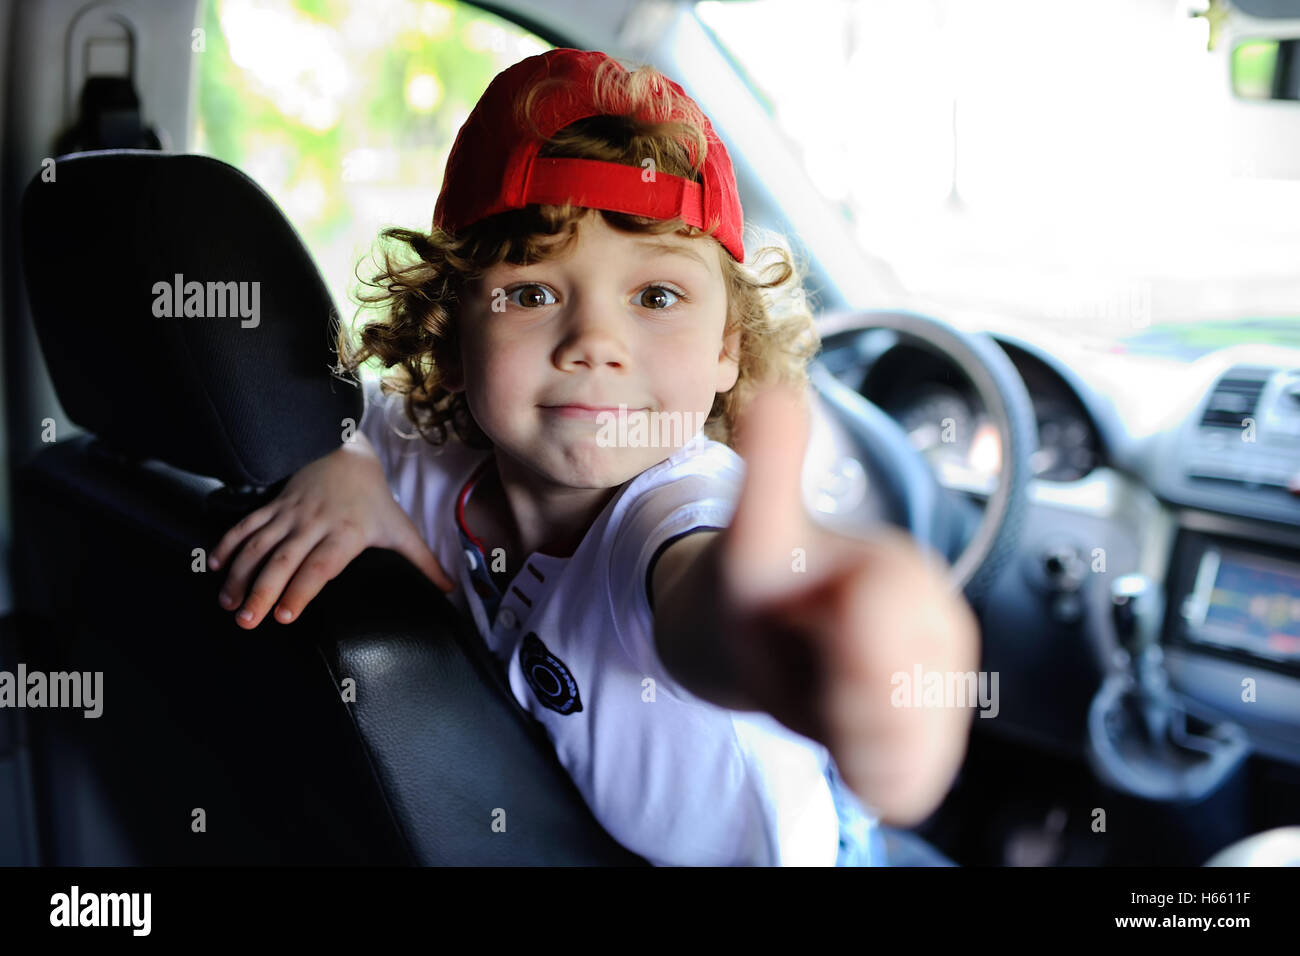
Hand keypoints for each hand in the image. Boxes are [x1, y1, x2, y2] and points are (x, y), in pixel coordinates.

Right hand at [209, 435, 455, 628]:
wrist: (347, 452)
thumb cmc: (375, 499)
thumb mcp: (402, 528)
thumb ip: (424, 563)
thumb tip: (451, 592)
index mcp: (346, 533)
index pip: (321, 566)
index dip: (302, 589)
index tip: (286, 615)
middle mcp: (315, 524)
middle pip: (284, 560)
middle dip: (262, 591)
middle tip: (246, 620)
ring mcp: (290, 514)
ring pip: (259, 544)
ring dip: (240, 574)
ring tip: (227, 604)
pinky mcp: (273, 506)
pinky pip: (246, 525)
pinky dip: (228, 545)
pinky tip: (214, 568)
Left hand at [716, 383, 979, 825]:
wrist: (758, 638)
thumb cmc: (760, 580)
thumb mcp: (755, 528)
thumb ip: (772, 468)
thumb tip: (777, 391)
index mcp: (905, 575)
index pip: (890, 622)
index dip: (842, 640)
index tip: (809, 629)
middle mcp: (937, 633)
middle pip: (902, 693)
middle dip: (842, 696)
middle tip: (806, 675)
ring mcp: (934, 693)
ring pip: (908, 747)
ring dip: (851, 741)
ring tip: (819, 707)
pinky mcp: (924, 743)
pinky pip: (911, 780)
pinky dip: (875, 777)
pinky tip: (843, 752)